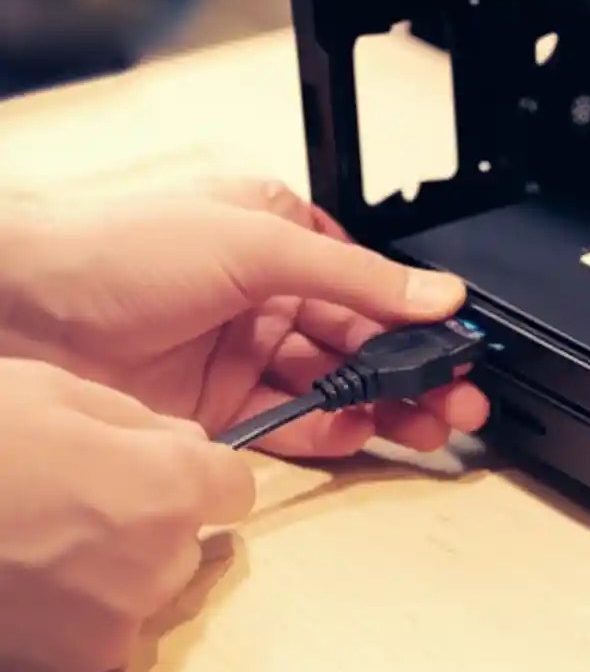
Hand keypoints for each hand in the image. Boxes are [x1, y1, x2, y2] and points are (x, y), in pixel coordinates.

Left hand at [0, 179, 488, 456]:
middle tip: (460, 401)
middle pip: (361, 341)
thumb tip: (438, 293)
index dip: (420, 318)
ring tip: (432, 426)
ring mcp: (244, 354)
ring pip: (336, 387)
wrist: (16, 314)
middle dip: (415, 372)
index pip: (371, 285)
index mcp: (282, 237)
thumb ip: (355, 277)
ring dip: (385, 408)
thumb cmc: (119, 250)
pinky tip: (363, 434)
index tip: (462, 348)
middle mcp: (268, 295)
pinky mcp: (220, 409)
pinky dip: (330, 431)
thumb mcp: (255, 245)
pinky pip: (293, 423)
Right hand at [0, 358, 253, 671]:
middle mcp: (154, 567)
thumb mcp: (51, 390)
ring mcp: (106, 629)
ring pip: (138, 593)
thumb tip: (179, 442)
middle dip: (149, 520)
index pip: (234, 487)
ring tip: (29, 544)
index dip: (202, 473)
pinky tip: (27, 597)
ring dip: (105, 572)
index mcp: (167, 491)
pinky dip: (70, 627)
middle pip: (183, 541)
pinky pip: (94, 652)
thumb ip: (136, 420)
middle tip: (72, 500)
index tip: (167, 469)